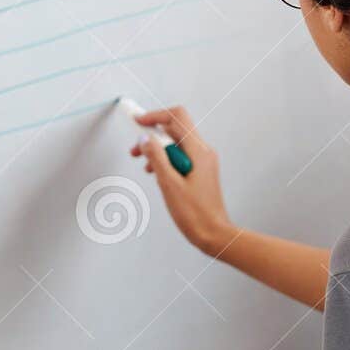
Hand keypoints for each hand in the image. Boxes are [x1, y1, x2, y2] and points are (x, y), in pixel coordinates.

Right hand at [130, 105, 235, 256]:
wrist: (214, 234)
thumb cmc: (196, 214)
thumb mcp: (169, 184)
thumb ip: (157, 158)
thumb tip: (146, 140)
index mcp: (198, 151)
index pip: (176, 117)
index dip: (155, 116)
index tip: (137, 121)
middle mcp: (203, 152)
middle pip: (175, 129)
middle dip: (152, 135)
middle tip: (135, 149)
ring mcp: (202, 161)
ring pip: (175, 144)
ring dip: (157, 150)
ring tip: (144, 165)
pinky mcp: (199, 171)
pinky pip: (180, 157)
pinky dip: (165, 160)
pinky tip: (156, 174)